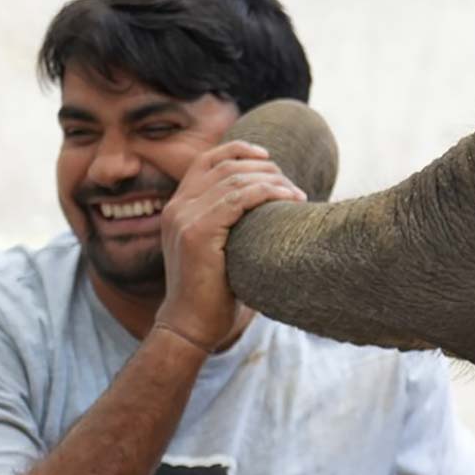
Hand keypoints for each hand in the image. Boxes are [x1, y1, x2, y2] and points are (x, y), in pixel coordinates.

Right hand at [155, 141, 304, 348]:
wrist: (191, 324)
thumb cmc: (214, 291)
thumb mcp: (216, 247)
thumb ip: (228, 221)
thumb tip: (268, 204)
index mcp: (178, 206)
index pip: (206, 160)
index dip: (238, 150)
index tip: (268, 157)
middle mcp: (177, 207)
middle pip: (226, 166)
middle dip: (265, 169)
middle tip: (292, 185)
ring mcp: (185, 218)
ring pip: (235, 180)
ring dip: (272, 181)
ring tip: (297, 195)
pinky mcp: (197, 233)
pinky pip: (238, 199)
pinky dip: (268, 193)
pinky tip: (289, 200)